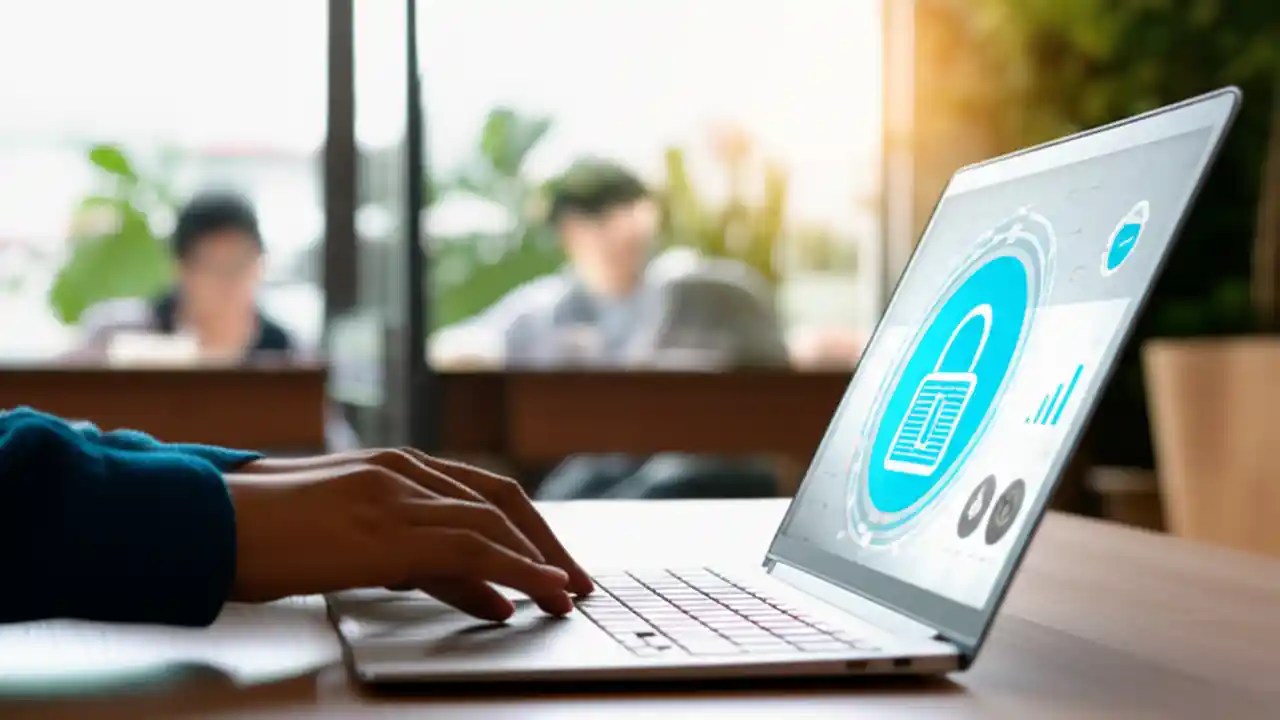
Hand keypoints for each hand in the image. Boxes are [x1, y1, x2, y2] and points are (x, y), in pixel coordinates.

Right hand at [226, 449, 591, 620]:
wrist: (203, 524)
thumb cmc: (263, 536)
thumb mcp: (350, 544)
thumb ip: (419, 563)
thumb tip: (485, 594)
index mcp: (393, 466)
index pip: (481, 492)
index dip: (525, 528)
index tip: (552, 562)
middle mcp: (403, 472)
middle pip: (501, 500)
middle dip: (545, 542)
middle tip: (575, 580)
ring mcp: (396, 496)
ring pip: (494, 523)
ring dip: (539, 561)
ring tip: (567, 596)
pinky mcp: (387, 528)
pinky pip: (472, 548)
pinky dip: (517, 569)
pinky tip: (540, 592)